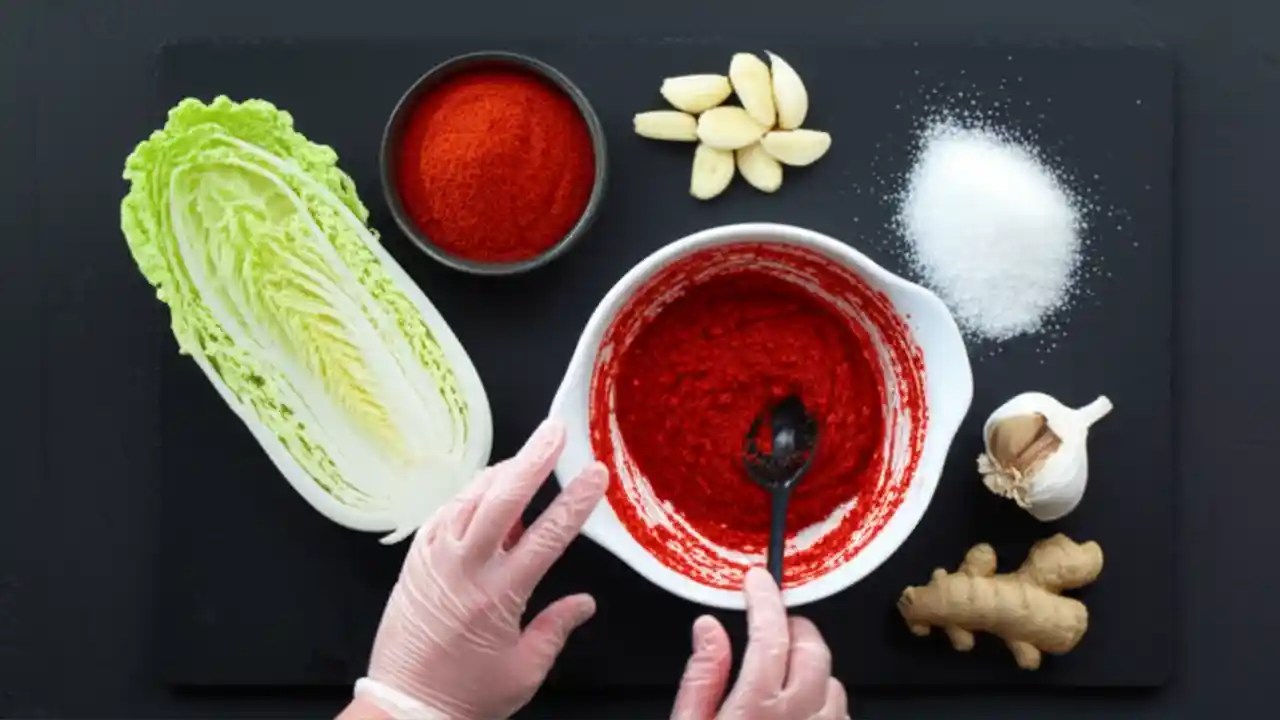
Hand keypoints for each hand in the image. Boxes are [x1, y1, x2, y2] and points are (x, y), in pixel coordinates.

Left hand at [350, 419, 608, 719]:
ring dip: (499, 473)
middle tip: (554, 432)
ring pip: (469, 499)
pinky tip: (485, 488)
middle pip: (501, 499)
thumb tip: (583, 603)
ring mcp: (434, 561)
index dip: (574, 502)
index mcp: (498, 596)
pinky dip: (467, 496)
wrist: (404, 708)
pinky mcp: (415, 562)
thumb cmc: (464, 697)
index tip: (595, 476)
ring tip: (527, 456)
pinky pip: (443, 514)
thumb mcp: (524, 671)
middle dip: (532, 460)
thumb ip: (555, 628)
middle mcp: (464, 570)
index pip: (546, 536)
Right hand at [671, 568, 848, 719]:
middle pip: (813, 654)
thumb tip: (708, 627)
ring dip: (812, 672)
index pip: (770, 638)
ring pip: (834, 685)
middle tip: (774, 627)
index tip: (757, 580)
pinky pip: (843, 715)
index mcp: (755, 713)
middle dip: (795, 629)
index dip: (765, 601)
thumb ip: (701, 678)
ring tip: (784, 682)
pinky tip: (801, 712)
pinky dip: (825, 704)